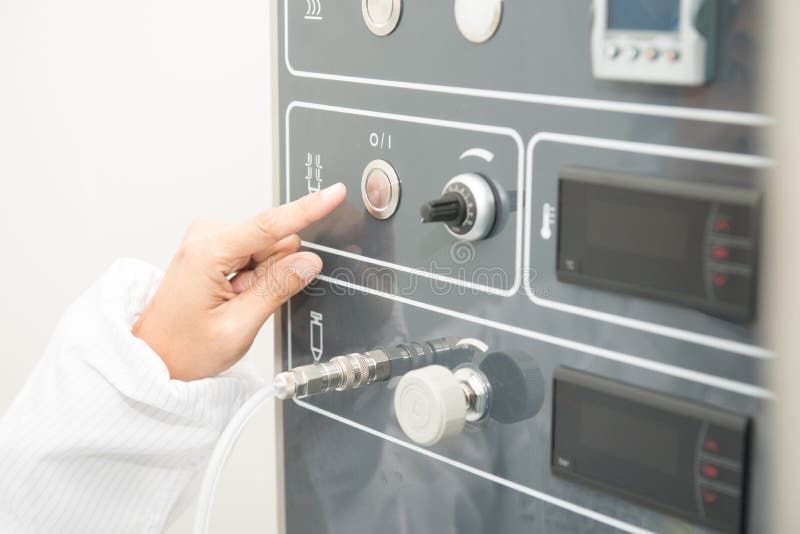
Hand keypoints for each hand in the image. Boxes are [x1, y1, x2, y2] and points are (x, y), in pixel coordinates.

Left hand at [132, 183, 346, 380]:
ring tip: (234, 303)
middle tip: (246, 303)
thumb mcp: (237, 327)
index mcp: (207, 254)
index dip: (307, 209)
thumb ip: (276, 289)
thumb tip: (308, 261)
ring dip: (260, 278)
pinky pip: (254, 253)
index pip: (269, 226)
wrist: (155, 355)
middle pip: (273, 240)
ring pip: (267, 248)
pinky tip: (232, 296)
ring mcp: (209, 239)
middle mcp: (206, 237)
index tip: (334, 194)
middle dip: (272, 272)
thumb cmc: (184, 347)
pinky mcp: (213, 246)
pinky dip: (251, 277)